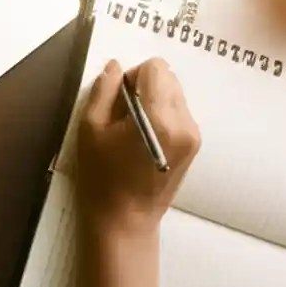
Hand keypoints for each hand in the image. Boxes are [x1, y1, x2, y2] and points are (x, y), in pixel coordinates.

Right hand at [77, 59, 199, 235]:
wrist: (125, 220)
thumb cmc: (102, 176)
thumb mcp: (90, 128)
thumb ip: (104, 91)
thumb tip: (115, 67)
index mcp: (159, 117)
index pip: (156, 68)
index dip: (133, 75)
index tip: (118, 98)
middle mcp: (184, 122)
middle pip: (169, 78)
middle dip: (145, 86)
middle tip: (123, 114)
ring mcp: (193, 134)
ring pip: (175, 94)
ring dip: (155, 100)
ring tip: (134, 129)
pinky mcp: (195, 145)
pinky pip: (180, 112)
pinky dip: (163, 115)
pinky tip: (146, 139)